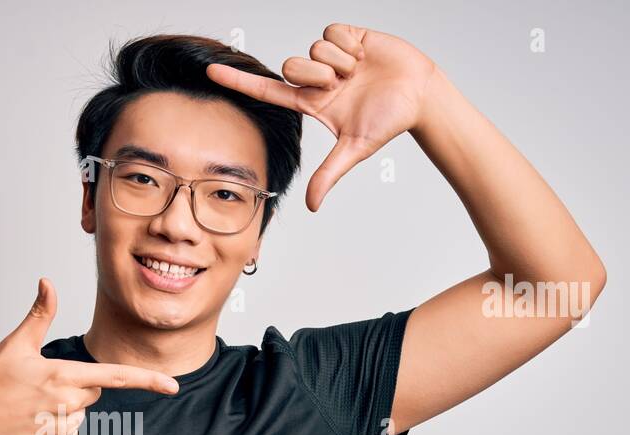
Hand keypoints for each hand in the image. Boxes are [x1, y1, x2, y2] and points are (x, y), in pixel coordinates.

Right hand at [0, 278, 179, 434]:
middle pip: (93, 393)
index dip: (147, 380)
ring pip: (81, 417)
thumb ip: (40, 314)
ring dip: (63, 413)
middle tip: (40, 389)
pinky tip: (31, 427)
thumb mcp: (16, 345)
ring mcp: (60, 429)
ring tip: (31, 410)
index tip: (173, 385)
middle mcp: (65, 403)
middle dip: (74, 389)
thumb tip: (48, 282)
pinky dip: (55, 434)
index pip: (114, 376)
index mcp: (62, 374)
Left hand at [207, 23, 436, 211]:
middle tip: (340, 86)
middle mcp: (314, 78)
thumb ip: (329, 174)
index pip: (265, 91)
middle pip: (290, 67)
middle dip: (315, 76)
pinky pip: (331, 33)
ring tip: (356, 73)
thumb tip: (312, 206)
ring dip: (337, 62)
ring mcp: (329, 56)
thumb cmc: (388, 121)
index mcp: (309, 102)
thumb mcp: (355, 149)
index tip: (210, 72)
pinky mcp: (346, 36)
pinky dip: (348, 45)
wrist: (419, 94)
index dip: (238, 81)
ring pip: (312, 50)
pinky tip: (363, 56)